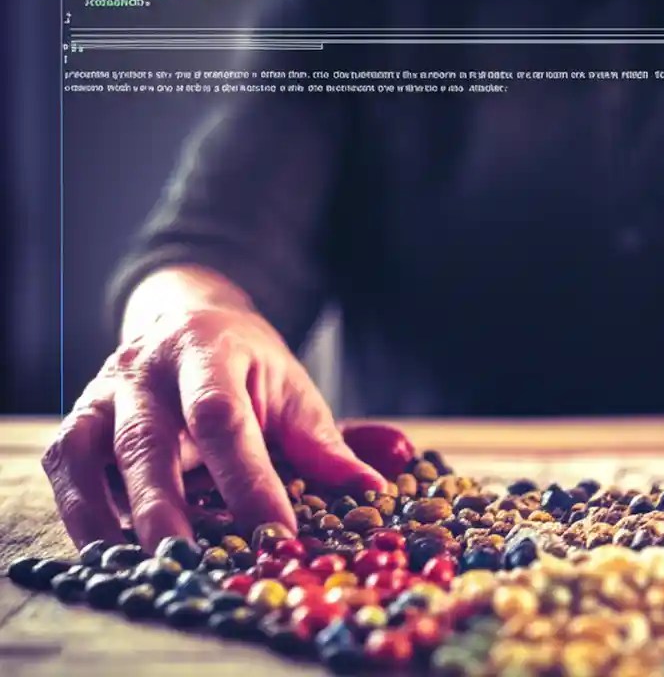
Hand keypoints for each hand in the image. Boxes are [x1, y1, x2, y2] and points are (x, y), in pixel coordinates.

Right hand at [43, 306, 386, 550]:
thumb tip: (371, 488)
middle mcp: (146, 369)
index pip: (223, 417)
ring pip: (92, 454)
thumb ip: (324, 442)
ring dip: (112, 516)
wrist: (189, 319)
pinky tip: (109, 550)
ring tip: (144, 566)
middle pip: (148, 440)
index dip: (247, 478)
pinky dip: (82, 513)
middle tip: (189, 561)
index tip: (276, 532)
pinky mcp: (80, 420)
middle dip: (166, 506)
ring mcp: (106, 393)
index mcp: (207, 351)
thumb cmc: (249, 366)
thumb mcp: (292, 390)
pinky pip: (69, 467)